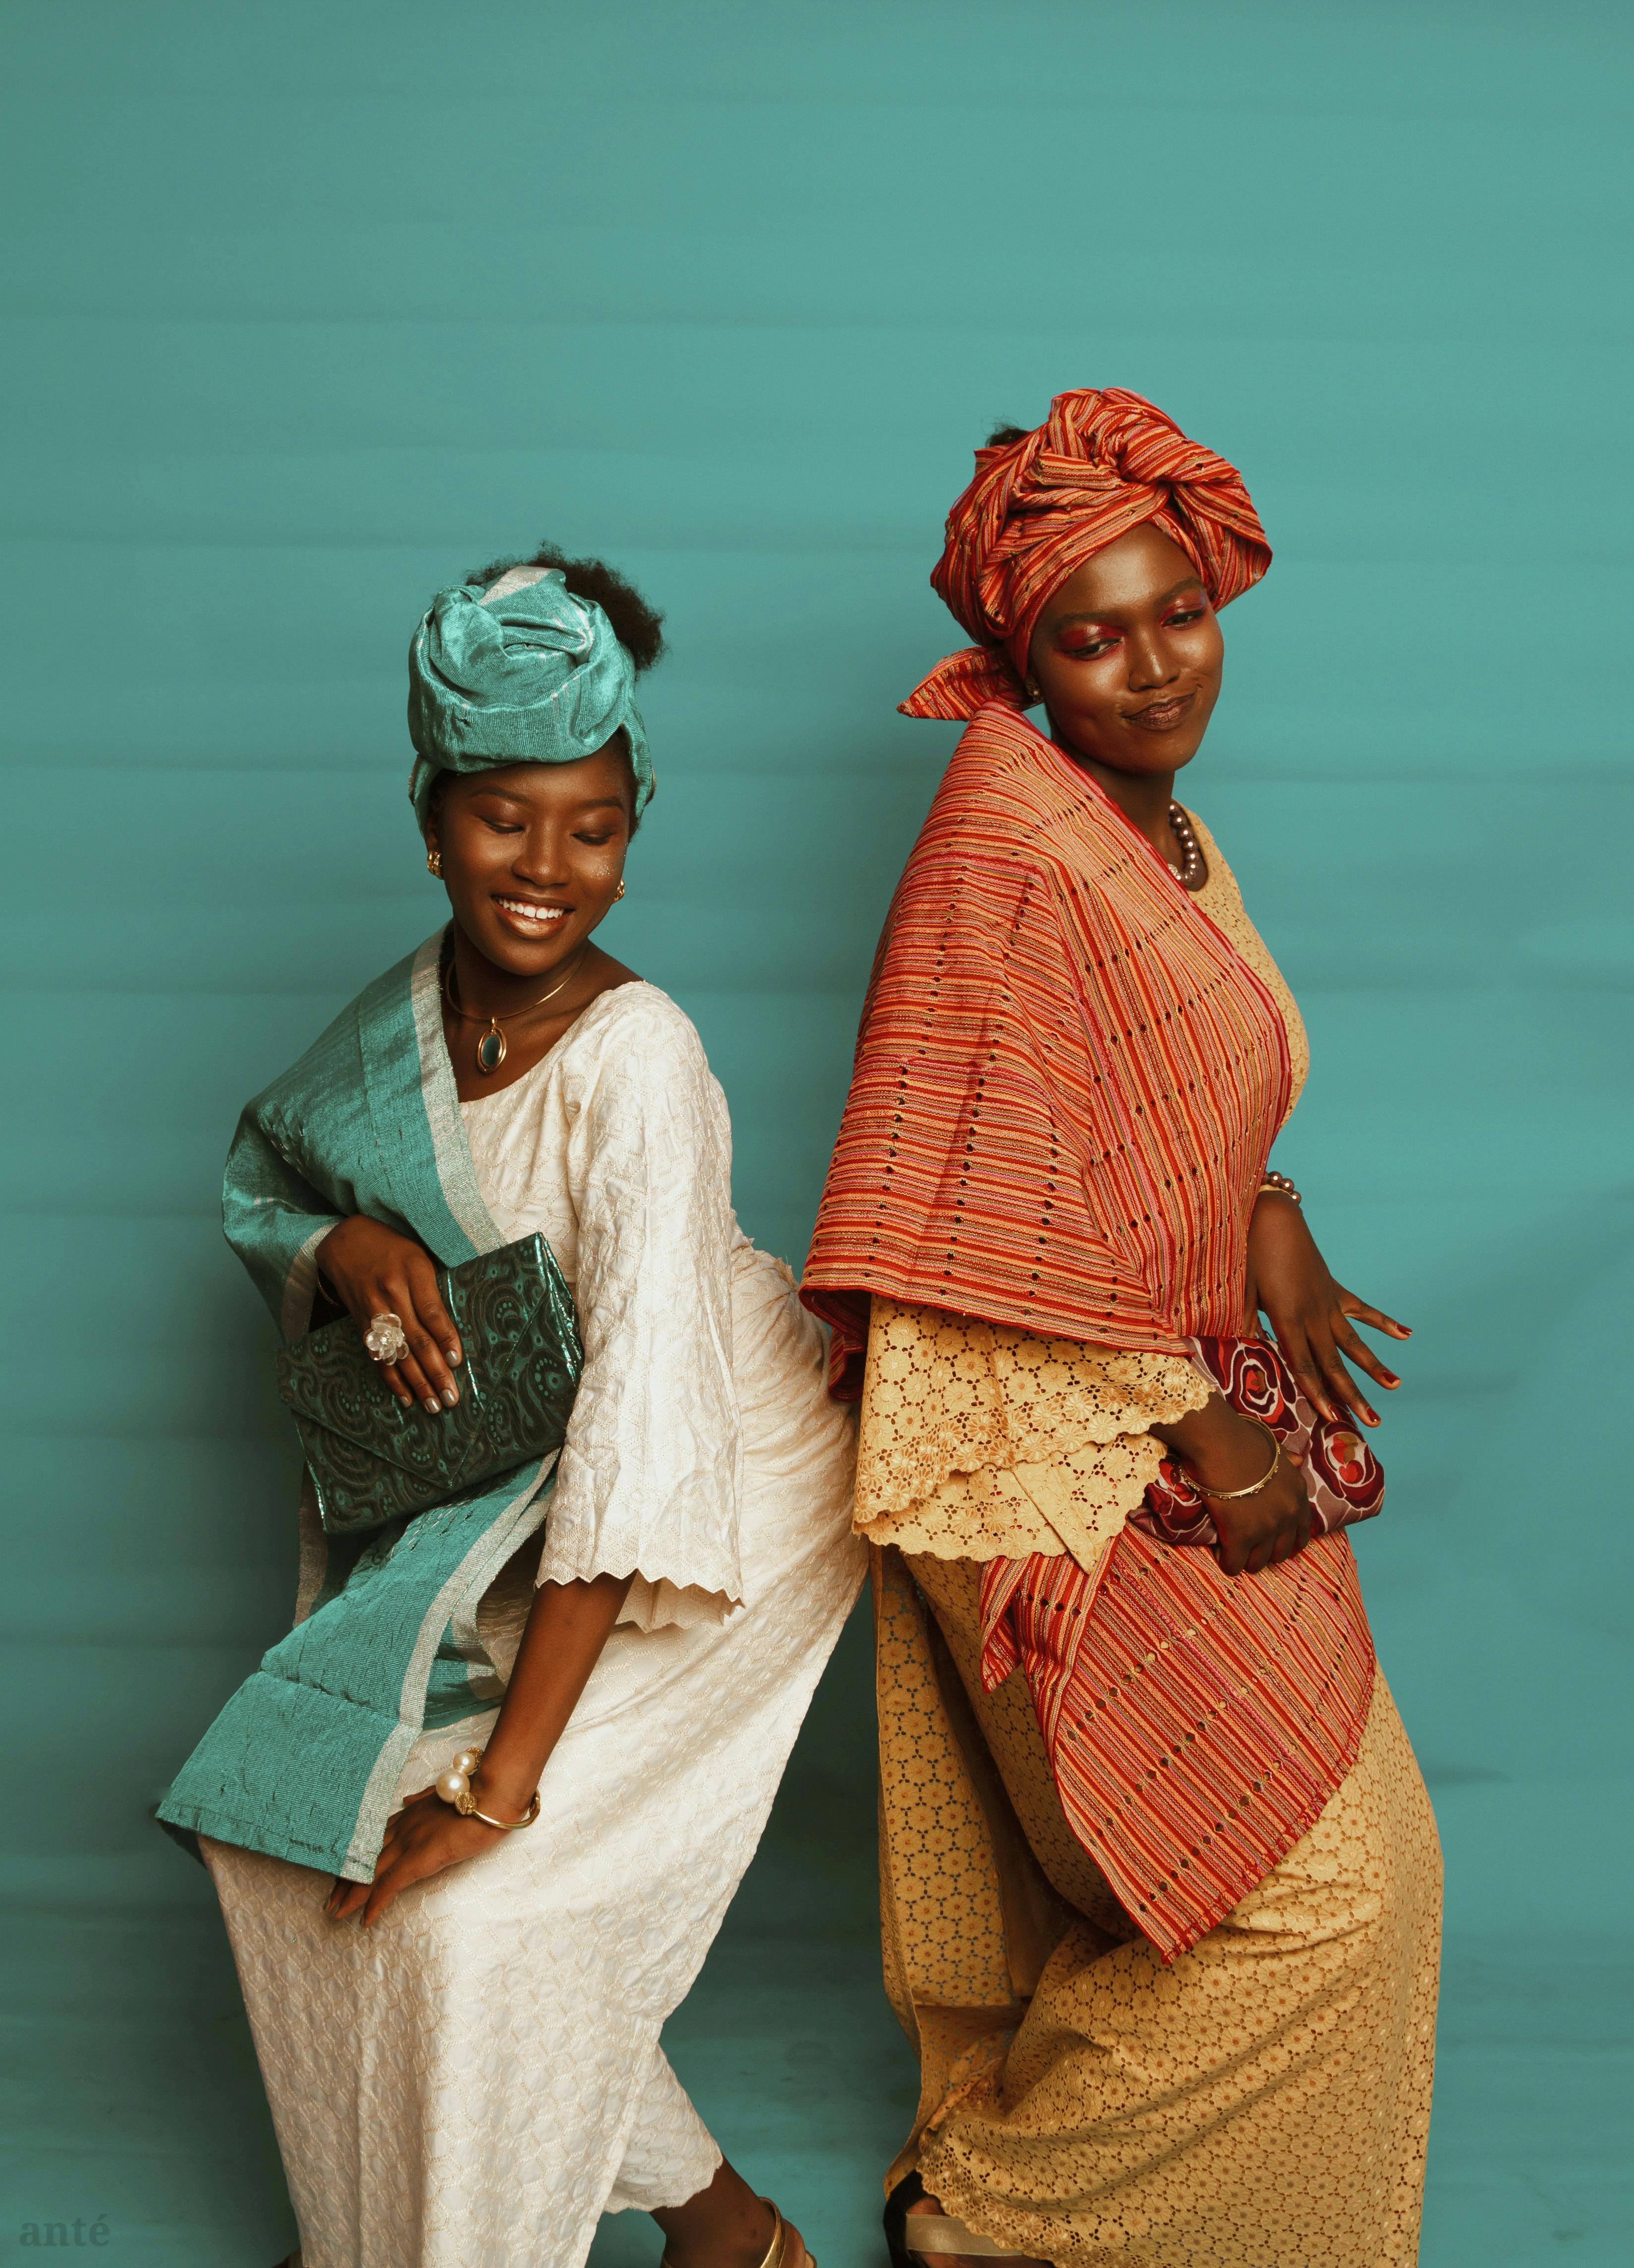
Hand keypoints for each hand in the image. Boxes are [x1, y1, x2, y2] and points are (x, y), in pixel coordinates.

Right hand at [314, 1215, 461, 1415]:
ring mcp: (373, 1308)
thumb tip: (452, 1332)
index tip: (457, 1362)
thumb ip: (434, 1289)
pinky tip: (405, 1396)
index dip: (445, 1338)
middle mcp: (391, 1292)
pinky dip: (391, 1378)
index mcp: (412, 1271)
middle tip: (450, 1398)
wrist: (345, 1239)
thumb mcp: (419, 1257)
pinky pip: (377, 1354)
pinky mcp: (360, 1320)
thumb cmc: (393, 1247)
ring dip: (416, 1381)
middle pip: (416, 1338)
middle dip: (434, 1372)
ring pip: (397, 1352)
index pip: (431, 1311)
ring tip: (433, 1405)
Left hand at [324, 1784, 518, 1928]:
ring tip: (335, 1913)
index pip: (374, 1838)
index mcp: (410, 1814)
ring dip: (351, 1895)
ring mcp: (409, 1842)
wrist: (492, 1794)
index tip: (344, 1869)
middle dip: (345, 1880)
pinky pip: (390, 1886)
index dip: (357, 1855)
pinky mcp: (420, 1858)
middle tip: (330, 1899)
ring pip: (370, 1873)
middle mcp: (403, 1828)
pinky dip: (375, 1904)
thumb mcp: (444, 1793)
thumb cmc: (478, 1792)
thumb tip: (408, 1802)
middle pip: (365, 1857)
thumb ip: (423, 1798)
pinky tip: (365, 1920)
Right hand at [1153, 1394, 1312, 1576]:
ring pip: (1258, 1563)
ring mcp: (1267, 1527)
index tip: (1269, 1541)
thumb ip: (1288, 1459)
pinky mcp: (1241, 1535)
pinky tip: (1219, 1553)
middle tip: (1246, 1545)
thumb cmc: (1242, 1438)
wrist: (1219, 1441)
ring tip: (1231, 1550)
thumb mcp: (1275, 1448)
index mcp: (1298, 1494)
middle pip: (1280, 1553)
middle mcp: (1288, 1514)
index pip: (1302, 1533)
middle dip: (1264, 1552)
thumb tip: (1300, 1460)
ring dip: (1245, 1559)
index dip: (1285, 1541)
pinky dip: (1226, 1562)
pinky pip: (1234, 1564)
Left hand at [1245, 1192, 1409, 1428]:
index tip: (1332, 1418)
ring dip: (1374, 1366)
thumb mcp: (1240, 1290)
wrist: (1273, 1216)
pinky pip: (1361, 1309)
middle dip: (1352, 1395)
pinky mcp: (1334, 1289)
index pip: (1304, 1365)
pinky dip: (1383, 1321)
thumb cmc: (1250, 1253)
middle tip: (1372, 1422)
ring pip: (1354, 1342)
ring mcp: (1328, 1302)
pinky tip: (1406, 1334)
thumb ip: (1245, 1321)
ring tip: (1395, 1386)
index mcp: (1288, 1318)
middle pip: (1334, 1363)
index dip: (1318, 1393)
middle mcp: (1313, 1315)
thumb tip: (1247, 1348)